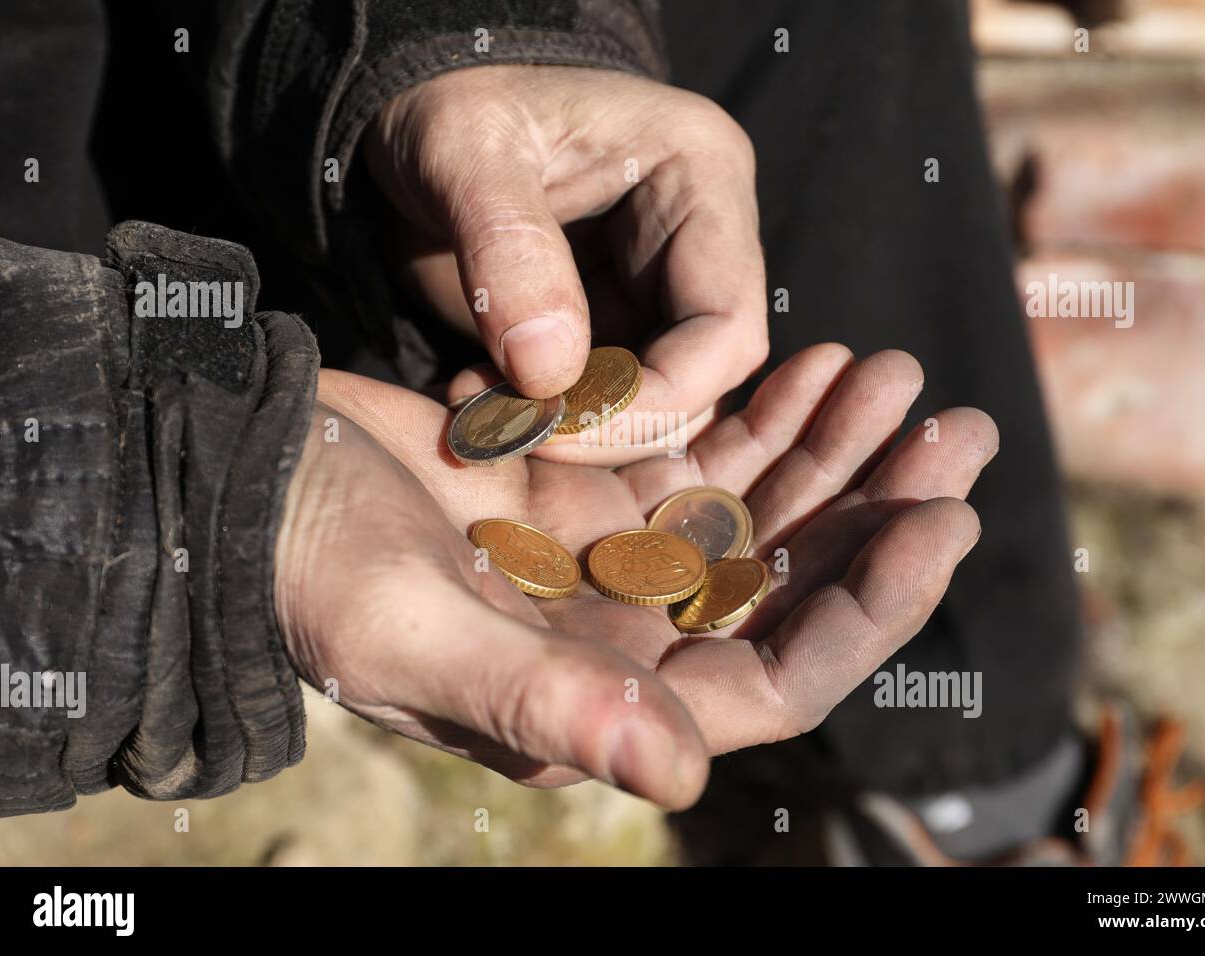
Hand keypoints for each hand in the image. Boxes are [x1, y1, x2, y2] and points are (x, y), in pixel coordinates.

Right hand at [274, 345, 996, 807]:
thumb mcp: (411, 632)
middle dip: (878, 511)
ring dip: (834, 449)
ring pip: (760, 512)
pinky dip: (762, 410)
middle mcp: (628, 639)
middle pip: (789, 586)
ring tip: (900, 378)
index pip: (776, 676)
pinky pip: (707, 453)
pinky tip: (812, 360)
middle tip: (957, 429)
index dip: (869, 609)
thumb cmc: (310, 567)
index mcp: (601, 702)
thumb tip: (683, 774)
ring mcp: (618, 558)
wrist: (247, 476)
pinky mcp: (597, 487)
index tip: (940, 520)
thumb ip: (542, 706)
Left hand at [365, 65, 767, 463]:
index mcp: (701, 176)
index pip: (726, 326)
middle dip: (609, 424)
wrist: (415, 115)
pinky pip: (604, 403)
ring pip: (657, 406)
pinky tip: (482, 404)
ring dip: (575, 432)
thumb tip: (551, 373)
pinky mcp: (614, 327)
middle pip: (702, 380)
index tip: (560, 423)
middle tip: (510, 430)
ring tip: (481, 412)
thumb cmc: (447, 101)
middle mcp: (699, 243)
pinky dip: (549, 422)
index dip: (657, 395)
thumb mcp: (462, 148)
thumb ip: (507, 248)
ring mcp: (658, 291)